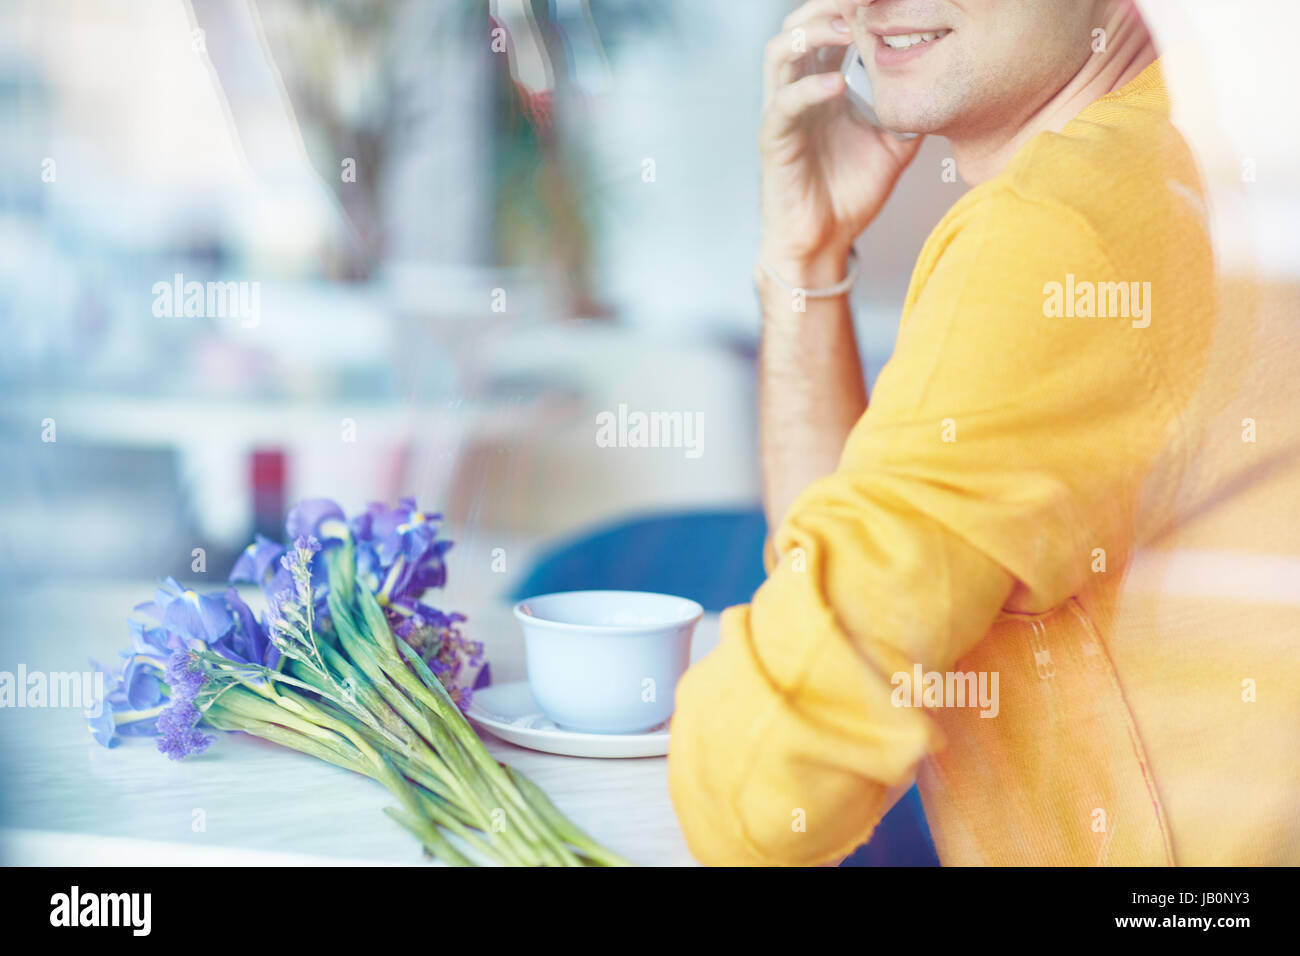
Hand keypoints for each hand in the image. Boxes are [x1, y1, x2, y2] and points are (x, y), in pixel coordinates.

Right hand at [758, 0, 923, 285]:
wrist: (826, 241)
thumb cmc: (851, 192)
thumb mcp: (895, 141)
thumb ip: (909, 106)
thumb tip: (942, 83)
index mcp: (825, 83)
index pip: (833, 26)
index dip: (853, 6)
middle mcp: (800, 89)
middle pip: (802, 24)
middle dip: (830, 4)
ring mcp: (783, 112)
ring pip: (782, 52)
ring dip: (814, 32)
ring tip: (849, 26)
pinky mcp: (774, 140)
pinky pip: (784, 105)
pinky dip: (809, 89)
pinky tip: (838, 84)